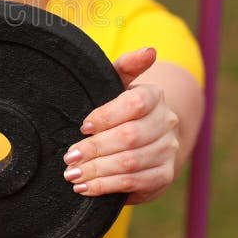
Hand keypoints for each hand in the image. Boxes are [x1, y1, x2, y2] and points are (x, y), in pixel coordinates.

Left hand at [62, 47, 179, 204]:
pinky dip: (107, 187)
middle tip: (69, 157)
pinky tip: (86, 187)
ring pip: (130, 163)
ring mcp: (168, 150)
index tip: (82, 126)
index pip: (134, 104)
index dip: (106, 116)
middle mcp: (167, 122)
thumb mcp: (119, 84)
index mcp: (154, 96)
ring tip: (72, 174)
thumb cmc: (122, 108)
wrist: (147, 137)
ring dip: (97, 171)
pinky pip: (135, 183)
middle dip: (95, 148)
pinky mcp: (164, 175)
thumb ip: (126, 66)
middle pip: (130, 137)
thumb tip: (149, 50)